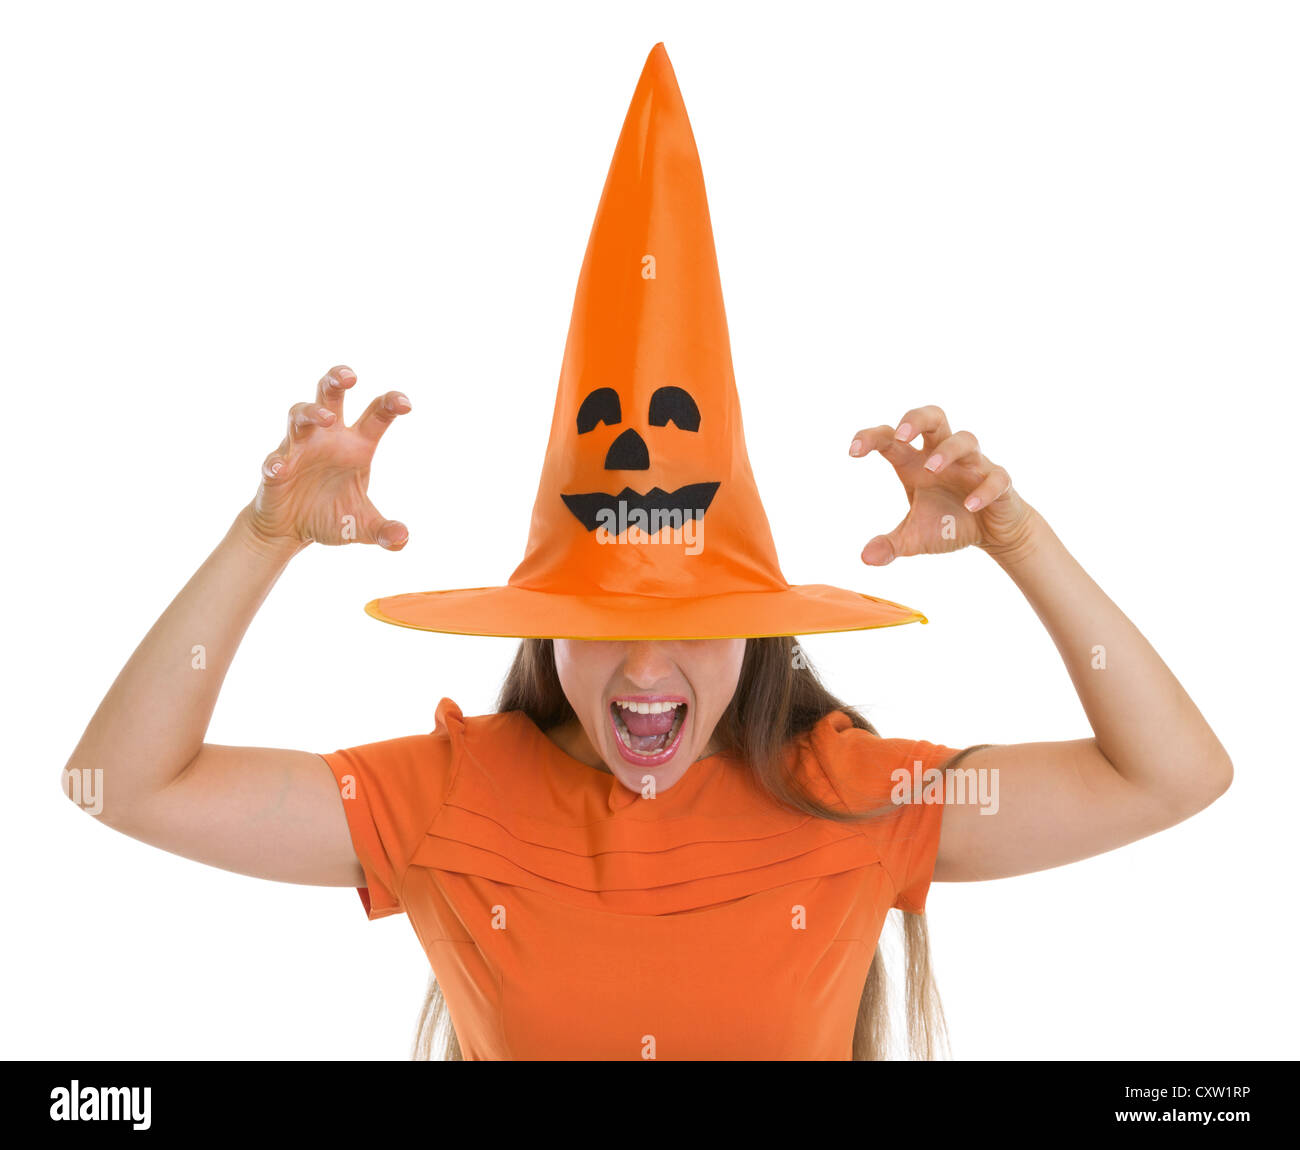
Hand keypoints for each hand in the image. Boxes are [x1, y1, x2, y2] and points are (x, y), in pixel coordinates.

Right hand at [242, 365, 411, 550]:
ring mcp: (299, 449)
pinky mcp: (275, 469)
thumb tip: (402, 539)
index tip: (405, 403)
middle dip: (336, 380)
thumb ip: (384, 531)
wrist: (290, 532)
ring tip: (327, 418)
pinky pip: (274, 459)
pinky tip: (282, 468)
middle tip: (350, 377)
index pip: (376, 415)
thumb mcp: (362, 527)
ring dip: (312, 414)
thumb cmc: (329, 516)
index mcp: (356, 445)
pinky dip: (277, 462)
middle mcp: (328, 439)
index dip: (390, 403)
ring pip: (300, 416)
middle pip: (330, 397)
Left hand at [848, 404, 1034, 563]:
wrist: (994, 533)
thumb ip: (890, 544)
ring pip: (965, 440)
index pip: (892, 439)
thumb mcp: (915, 538)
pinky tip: (971, 505)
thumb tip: (866, 558)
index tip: (853, 451)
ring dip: (948, 451)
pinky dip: (984, 489)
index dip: (872, 438)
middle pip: (933, 418)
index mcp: (916, 464)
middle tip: (901, 435)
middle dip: (916, 419)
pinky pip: (996, 477)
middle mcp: (943, 457)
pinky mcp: (1000, 482)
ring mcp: (973, 466)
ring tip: (931, 469)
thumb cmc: (949, 524)